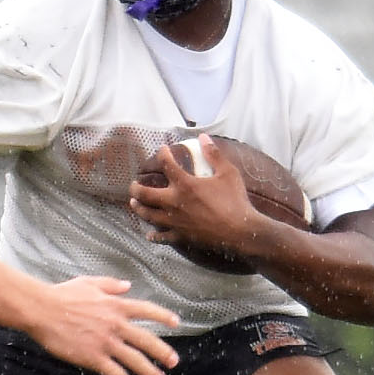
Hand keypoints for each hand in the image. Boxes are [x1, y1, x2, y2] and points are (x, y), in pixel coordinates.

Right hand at [24, 276, 179, 374]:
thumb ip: (110, 285)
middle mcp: (116, 324)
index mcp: (116, 305)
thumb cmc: (62, 295)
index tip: (176, 323)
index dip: (163, 317)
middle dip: (162, 352)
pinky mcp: (93, 357)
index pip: (147, 311)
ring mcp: (106, 342)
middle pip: (146, 340)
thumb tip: (128, 286)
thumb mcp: (89, 283)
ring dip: (150, 372)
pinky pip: (116, 373)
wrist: (42, 310)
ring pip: (135, 360)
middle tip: (173, 362)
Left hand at [128, 134, 258, 256]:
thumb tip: (203, 136)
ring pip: (148, 215)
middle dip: (135, 187)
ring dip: (138, 208)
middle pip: (145, 194)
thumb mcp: (228, 173)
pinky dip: (154, 236)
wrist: (240, 231)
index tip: (161, 149)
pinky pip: (162, 237)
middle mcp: (174, 202)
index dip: (162, 154)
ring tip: (134, 203)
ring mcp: (175, 221)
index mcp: (185, 185)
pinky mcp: (180, 236)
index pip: (166, 164)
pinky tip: (150, 235)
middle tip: (133, 184)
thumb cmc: (235, 201)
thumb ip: (214, 154)